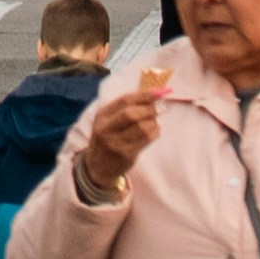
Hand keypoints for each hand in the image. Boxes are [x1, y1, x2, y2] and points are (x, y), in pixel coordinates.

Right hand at [68, 75, 167, 201]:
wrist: (98, 166)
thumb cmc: (108, 138)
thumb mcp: (108, 121)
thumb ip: (126, 108)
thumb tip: (154, 95)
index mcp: (102, 116)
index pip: (124, 100)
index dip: (143, 95)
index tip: (159, 92)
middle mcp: (106, 129)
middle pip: (131, 114)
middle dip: (149, 109)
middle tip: (161, 107)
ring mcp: (116, 143)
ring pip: (142, 127)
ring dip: (154, 122)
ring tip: (154, 121)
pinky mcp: (126, 155)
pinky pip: (146, 140)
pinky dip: (155, 132)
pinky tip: (154, 131)